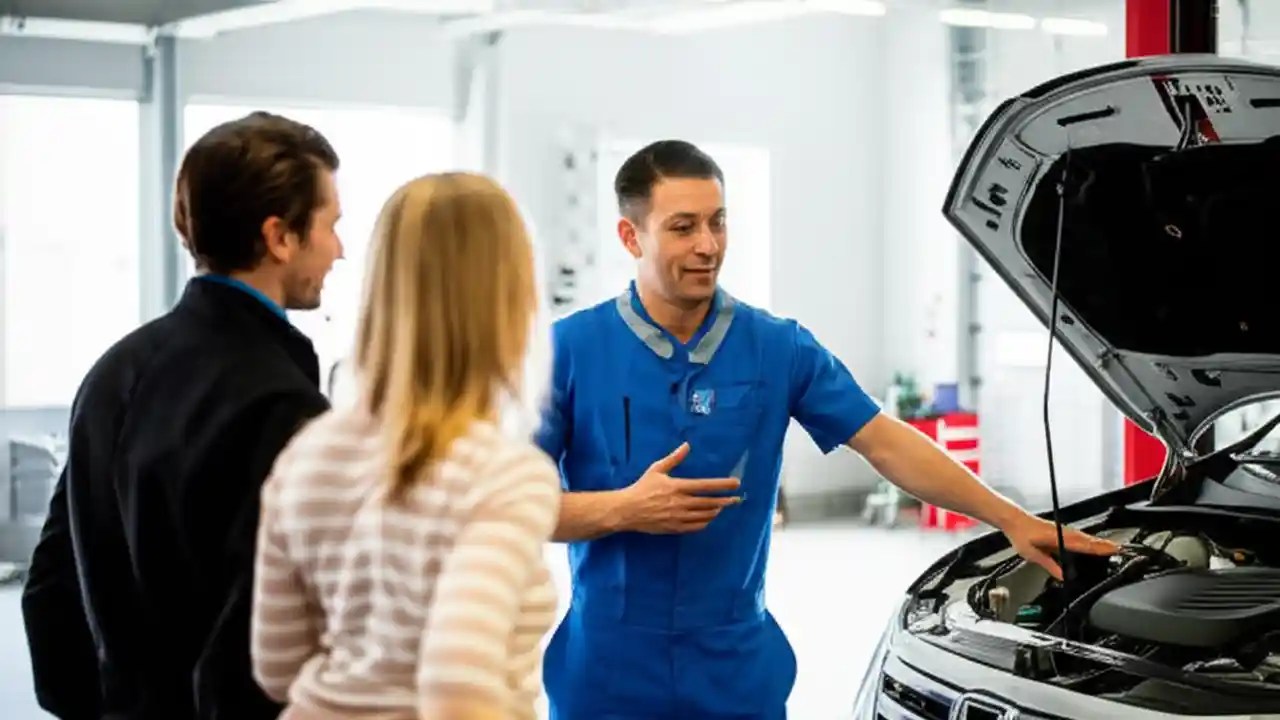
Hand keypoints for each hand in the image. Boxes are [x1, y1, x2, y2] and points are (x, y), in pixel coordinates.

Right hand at [617, 442, 742, 533]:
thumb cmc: (642, 488)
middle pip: (709, 502)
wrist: (627, 510)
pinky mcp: (675, 528)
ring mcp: (679, 517)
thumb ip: (674, 458)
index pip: (706, 485)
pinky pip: (695, 527)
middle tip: (736, 499)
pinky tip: (708, 518)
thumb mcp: (657, 469)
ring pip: (704, 515)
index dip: (722, 484)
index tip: (736, 483)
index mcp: (678, 487)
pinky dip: (705, 522)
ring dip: (716, 511)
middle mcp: (681, 503)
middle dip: (725, 500)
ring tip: (722, 507)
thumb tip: (687, 445)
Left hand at [1001, 513, 1119, 580]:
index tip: (1112, 550)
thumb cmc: (1021, 534)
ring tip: (1111, 547)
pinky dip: (1087, 540)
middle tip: (1120, 549)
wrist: (1014, 520)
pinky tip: (1091, 544)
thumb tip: (1061, 576)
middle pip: (1087, 540)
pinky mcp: (1059, 530)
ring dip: (1097, 542)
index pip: (1083, 544)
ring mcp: (1062, 530)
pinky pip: (1077, 536)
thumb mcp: (1031, 553)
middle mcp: (1063, 532)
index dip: (1098, 548)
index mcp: (1058, 537)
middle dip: (1104, 545)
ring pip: (1084, 537)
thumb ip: (1048, 564)